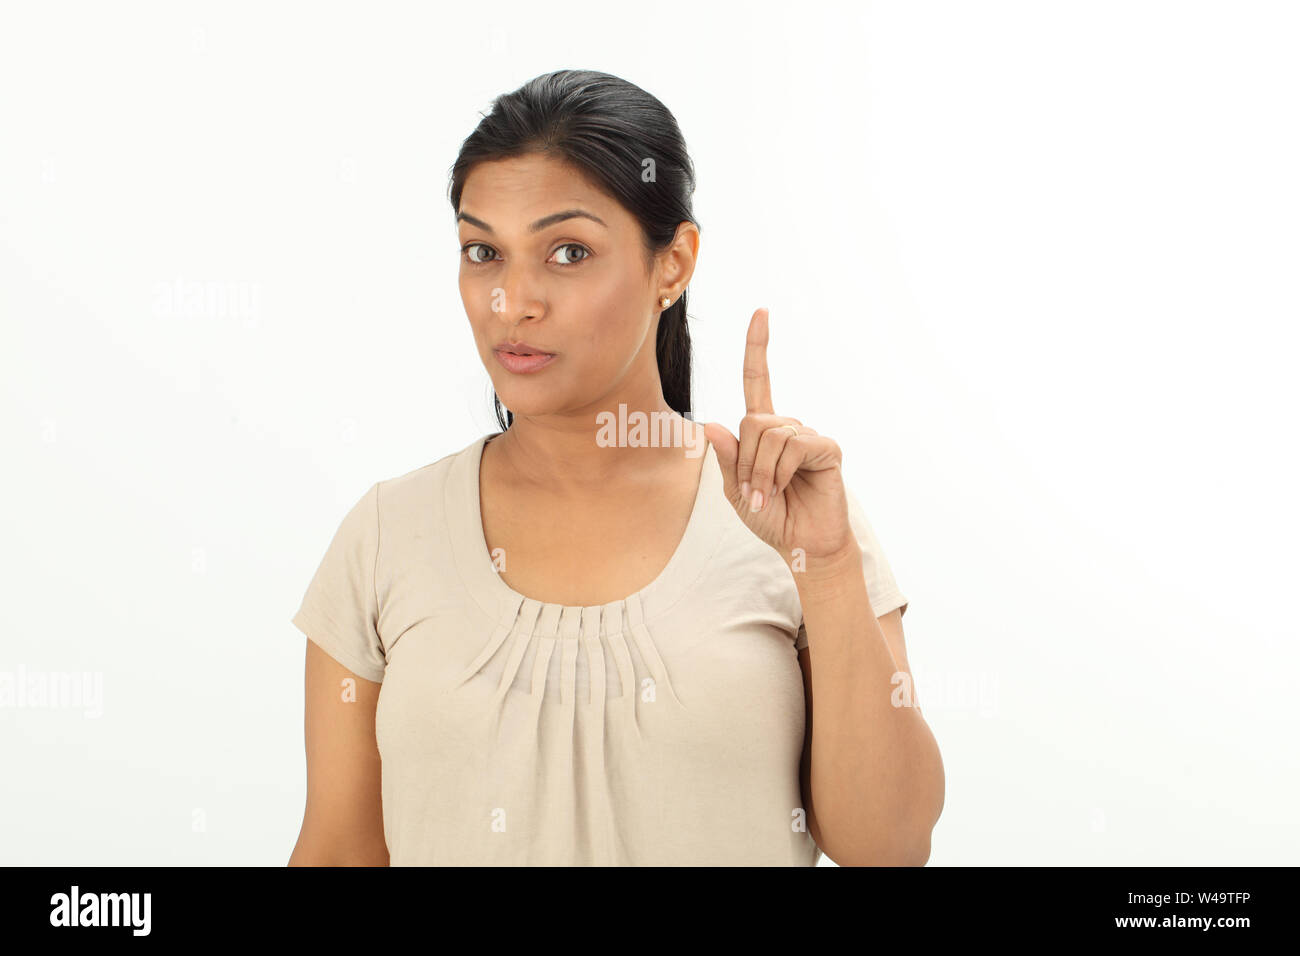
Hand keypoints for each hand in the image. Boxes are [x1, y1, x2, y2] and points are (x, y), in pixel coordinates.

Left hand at [702, 308, 855, 565]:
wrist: (802, 544)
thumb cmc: (771, 516)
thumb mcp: (736, 490)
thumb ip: (726, 459)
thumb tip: (710, 425)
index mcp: (764, 432)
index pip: (758, 381)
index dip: (758, 347)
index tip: (761, 312)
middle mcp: (787, 426)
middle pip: (752, 421)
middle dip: (745, 462)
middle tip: (753, 492)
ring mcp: (809, 435)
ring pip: (769, 435)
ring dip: (760, 472)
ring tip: (769, 495)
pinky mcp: (826, 447)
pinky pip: (792, 446)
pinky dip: (779, 472)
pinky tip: (787, 489)